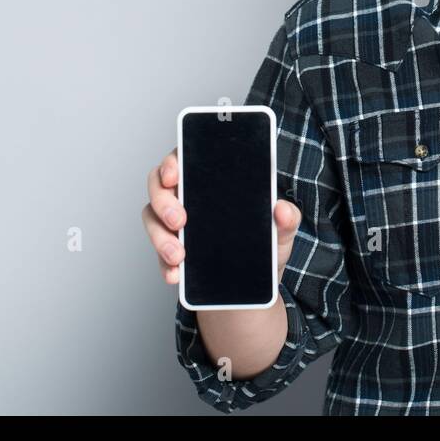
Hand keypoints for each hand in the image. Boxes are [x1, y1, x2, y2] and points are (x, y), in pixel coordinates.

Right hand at [143, 147, 301, 286]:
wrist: (254, 284)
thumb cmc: (263, 245)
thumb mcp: (281, 230)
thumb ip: (287, 218)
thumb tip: (282, 209)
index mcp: (211, 177)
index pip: (185, 156)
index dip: (173, 161)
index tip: (174, 174)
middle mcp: (186, 194)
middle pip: (160, 184)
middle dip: (164, 201)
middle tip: (179, 220)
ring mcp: (172, 221)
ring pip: (152, 217)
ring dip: (160, 236)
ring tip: (178, 255)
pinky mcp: (168, 249)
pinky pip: (157, 253)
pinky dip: (163, 264)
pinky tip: (175, 273)